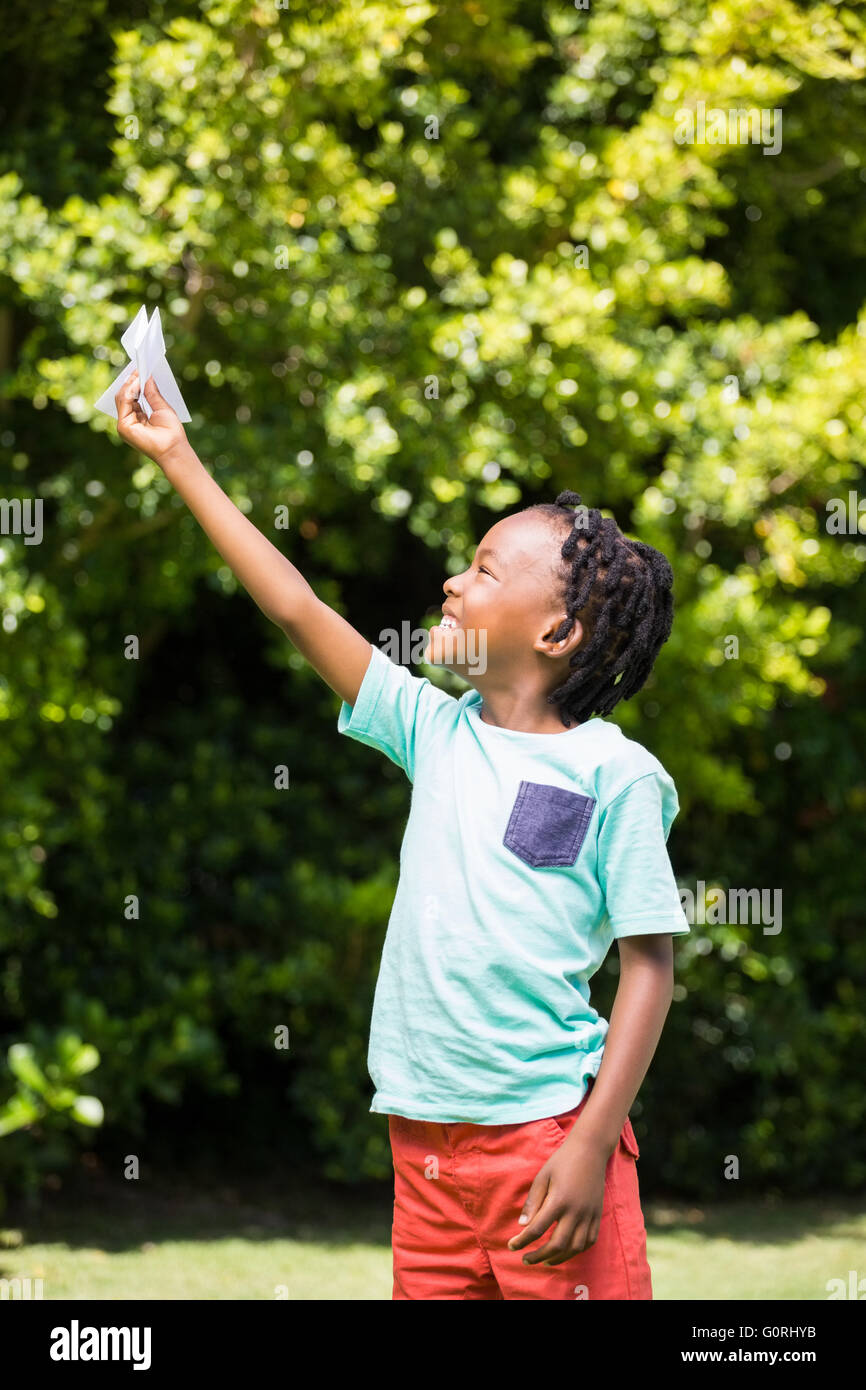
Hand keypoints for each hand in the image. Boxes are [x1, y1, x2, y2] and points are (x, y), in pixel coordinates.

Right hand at [115, 371, 190, 470]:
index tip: (140, 370)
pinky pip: (123, 402)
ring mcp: (124, 424)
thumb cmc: (171, 432)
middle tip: (139, 368)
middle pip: (124, 396)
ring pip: (122, 397)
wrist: (174, 449)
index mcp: (137, 418)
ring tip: (139, 373)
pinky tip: (137, 383)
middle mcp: (129, 421)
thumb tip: (147, 377)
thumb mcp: (162, 408)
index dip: (134, 383)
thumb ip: (152, 393)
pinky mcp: (123, 426)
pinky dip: (130, 391)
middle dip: (131, 381)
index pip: (131, 397)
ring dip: (130, 384)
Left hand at [506, 1131, 608, 1266]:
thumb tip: (522, 1226)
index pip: (537, 1228)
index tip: (512, 1246)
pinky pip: (590, 1241)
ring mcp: (589, 1214)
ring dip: (559, 1258)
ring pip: (575, 1247)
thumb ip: (533, 1202)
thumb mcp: (542, 1177)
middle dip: (539, 1255)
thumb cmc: (562, 1162)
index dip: (522, 1241)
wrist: (590, 1151)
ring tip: (545, 1260)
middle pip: (557, 1244)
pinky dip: (577, 1250)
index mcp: (559, 1200)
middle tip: (526, 1259)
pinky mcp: (598, 1215)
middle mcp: (576, 1211)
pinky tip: (566, 1251)